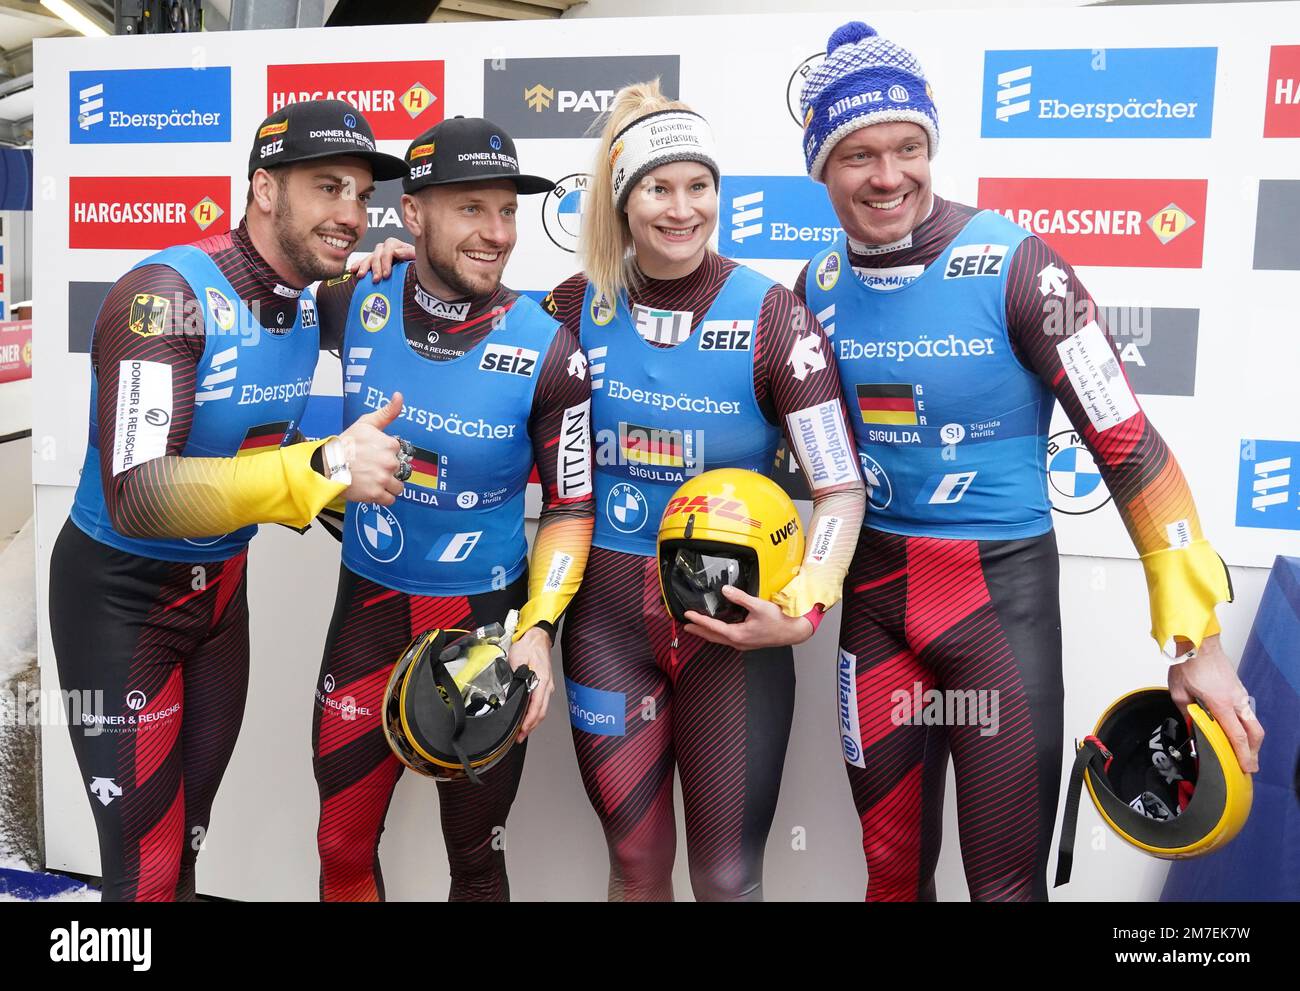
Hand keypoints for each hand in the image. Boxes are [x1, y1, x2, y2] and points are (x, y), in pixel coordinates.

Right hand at [338, 392, 404, 505]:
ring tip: (373, 480)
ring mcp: (383, 479)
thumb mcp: (365, 423)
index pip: (398, 452)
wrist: (326, 464)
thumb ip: (386, 412)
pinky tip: (372, 490)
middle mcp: (389, 462)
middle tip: (370, 468)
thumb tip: (399, 396)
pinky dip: (382, 497)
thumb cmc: (344, 444)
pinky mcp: (376, 495)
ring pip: (397, 487)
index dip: (386, 453)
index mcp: (389, 445)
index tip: (373, 454)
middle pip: (399, 470)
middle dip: (387, 470)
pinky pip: (390, 500)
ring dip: (388, 486)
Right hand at [349, 237, 415, 282]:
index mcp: (396, 245)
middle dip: (376, 268)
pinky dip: (358, 265)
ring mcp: (378, 254)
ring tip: (361, 276)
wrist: (414, 275)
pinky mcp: (373, 262)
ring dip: (364, 267)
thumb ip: (409, 253)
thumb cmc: (417, 266)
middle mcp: (385, 248)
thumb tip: (396, 252)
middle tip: (377, 279)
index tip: (386, 274)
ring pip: (369, 258)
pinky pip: (363, 261)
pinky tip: (353, 270)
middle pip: (377, 254)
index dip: (386, 262)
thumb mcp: (417, 258)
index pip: (388, 248)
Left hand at [508, 626, 553, 742]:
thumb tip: (510, 692)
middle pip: (541, 712)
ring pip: (542, 709)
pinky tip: (528, 717)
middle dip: (530, 727)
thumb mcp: (517, 661)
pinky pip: (541, 703)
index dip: (528, 722)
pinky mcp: (545, 684)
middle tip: (519, 737)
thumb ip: (515, 678)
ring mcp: (548, 685)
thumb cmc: (528, 646)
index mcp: (542, 680)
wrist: (537, 637)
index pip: (537, 707)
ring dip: (533, 722)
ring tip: (522, 731)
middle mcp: (547, 685)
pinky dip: (535, 713)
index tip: (521, 731)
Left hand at [683, 585, 814, 649]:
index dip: (699, 620)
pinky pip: (727, 639)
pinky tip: (718, 629)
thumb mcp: (758, 606)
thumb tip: (725, 590)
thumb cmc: (778, 621)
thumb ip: (740, 597)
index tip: (688, 615)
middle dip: (698, 630)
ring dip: (707, 633)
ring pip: (719, 639)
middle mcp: (738, 642)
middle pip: (712, 636)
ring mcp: (742, 644)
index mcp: (738, 634)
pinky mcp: (747, 642)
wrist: (792, 632)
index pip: (713, 626)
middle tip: (685, 626)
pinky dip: (717, 634)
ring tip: (697, 628)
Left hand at [1167, 634, 1263, 772]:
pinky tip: (1238, 730)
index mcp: (1221, 703)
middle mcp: (1235, 700)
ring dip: (1251, 739)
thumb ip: (1187, 712)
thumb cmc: (1189, 664)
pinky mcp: (1238, 689)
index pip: (1236, 736)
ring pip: (1253, 722)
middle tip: (1250, 765)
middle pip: (1254, 732)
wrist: (1199, 643)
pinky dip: (1247, 725)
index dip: (1242, 754)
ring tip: (1245, 751)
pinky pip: (1246, 711)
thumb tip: (1191, 725)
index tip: (1246, 768)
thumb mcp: (1179, 692)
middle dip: (1253, 751)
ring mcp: (1239, 694)